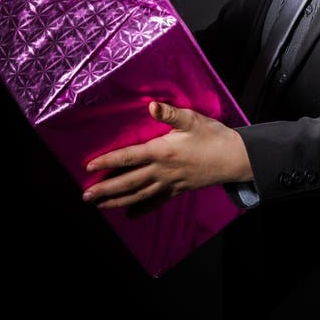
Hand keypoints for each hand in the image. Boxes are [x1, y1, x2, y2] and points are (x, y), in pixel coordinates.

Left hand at [82, 101, 252, 210]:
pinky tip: (130, 214)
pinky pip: (156, 202)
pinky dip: (141, 208)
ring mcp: (169, 183)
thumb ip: (169, 113)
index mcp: (161, 151)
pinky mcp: (178, 190)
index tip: (89, 167)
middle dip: (105, 189)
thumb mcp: (191, 119)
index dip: (107, 161)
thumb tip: (151, 105)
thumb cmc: (212, 136)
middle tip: (85, 196)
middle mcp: (161, 171)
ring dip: (117, 201)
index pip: (128, 157)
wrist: (234, 158)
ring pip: (138, 195)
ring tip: (99, 205)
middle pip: (128, 182)